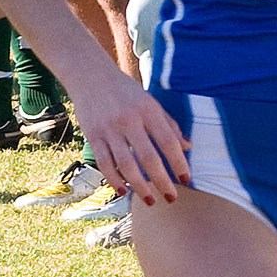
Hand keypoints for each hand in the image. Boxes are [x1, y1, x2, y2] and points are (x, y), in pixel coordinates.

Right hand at [69, 70, 192, 206]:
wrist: (90, 76)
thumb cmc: (125, 91)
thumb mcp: (150, 102)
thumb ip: (168, 124)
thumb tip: (187, 147)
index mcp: (147, 110)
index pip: (168, 141)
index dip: (179, 162)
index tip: (186, 179)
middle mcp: (129, 120)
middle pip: (148, 157)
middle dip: (162, 181)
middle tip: (172, 198)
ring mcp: (109, 129)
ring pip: (126, 164)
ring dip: (139, 186)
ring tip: (150, 200)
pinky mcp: (93, 135)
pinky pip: (104, 162)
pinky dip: (113, 179)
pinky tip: (123, 190)